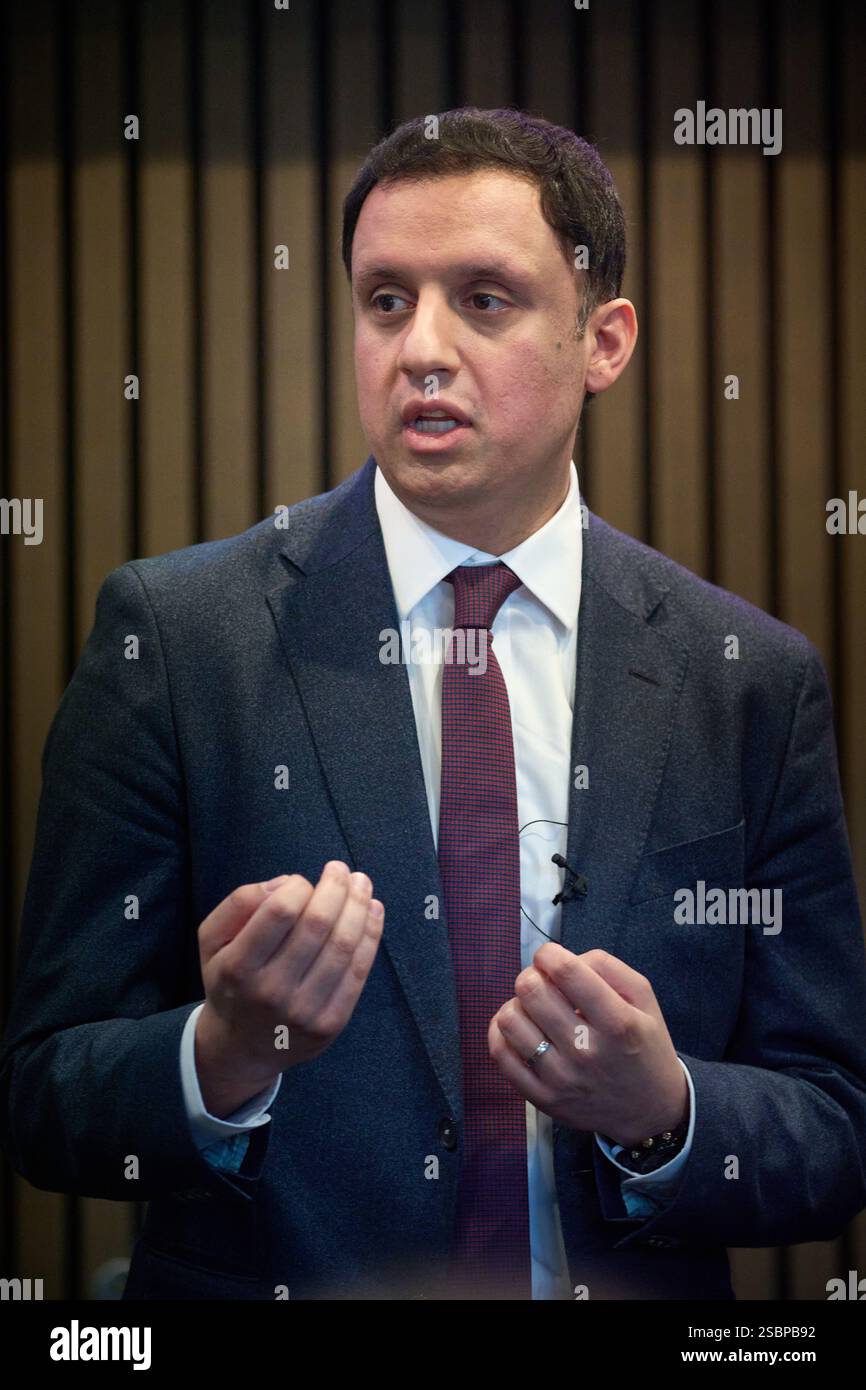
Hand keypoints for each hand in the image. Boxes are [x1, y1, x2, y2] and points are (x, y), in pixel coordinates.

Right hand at [195, 861, 384, 1111]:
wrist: (242, 1048)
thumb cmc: (230, 981)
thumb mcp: (213, 940)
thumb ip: (239, 903)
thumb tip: (286, 883)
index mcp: (239, 968)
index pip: (280, 912)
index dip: (298, 886)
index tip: (300, 882)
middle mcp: (272, 991)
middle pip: (317, 924)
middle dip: (335, 888)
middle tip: (341, 869)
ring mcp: (305, 1011)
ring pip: (343, 946)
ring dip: (358, 906)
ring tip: (361, 883)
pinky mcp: (331, 1023)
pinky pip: (358, 971)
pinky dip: (371, 935)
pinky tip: (373, 911)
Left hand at [488, 944, 688, 1145]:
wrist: (649, 1111)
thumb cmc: (644, 1046)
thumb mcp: (644, 998)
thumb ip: (606, 967)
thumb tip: (564, 958)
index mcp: (617, 1022)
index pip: (567, 972)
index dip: (549, 954)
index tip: (551, 957)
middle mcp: (587, 1051)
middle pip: (531, 991)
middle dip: (532, 976)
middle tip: (544, 984)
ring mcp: (561, 1078)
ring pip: (510, 1020)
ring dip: (518, 1005)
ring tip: (534, 1010)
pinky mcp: (543, 1098)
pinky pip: (501, 1056)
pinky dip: (502, 1033)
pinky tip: (522, 1030)